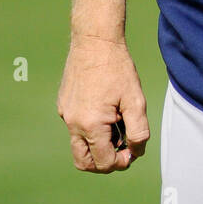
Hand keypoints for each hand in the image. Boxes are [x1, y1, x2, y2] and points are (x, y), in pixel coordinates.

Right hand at [57, 34, 149, 172]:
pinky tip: (105, 109)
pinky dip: (90, 128)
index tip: (133, 150)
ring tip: (115, 128)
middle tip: (122, 149)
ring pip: (78, 145)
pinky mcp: (63, 104)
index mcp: (90, 125)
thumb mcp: (136, 102)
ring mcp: (65, 114)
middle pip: (84, 162)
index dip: (122, 162)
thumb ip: (139, 132)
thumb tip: (135, 152)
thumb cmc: (117, 68)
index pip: (104, 162)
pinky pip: (75, 127)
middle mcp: (72, 123)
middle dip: (104, 162)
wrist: (95, 41)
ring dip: (97, 146)